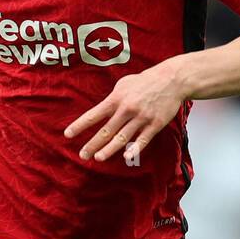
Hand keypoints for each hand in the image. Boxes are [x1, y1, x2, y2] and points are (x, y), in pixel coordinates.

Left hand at [64, 58, 189, 163]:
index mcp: (117, 99)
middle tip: (82, 155)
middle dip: (92, 143)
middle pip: (106, 130)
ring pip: (122, 137)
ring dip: (109, 149)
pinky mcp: (154, 124)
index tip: (67, 135)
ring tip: (98, 158)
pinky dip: (134, 149)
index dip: (80, 125)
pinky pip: (143, 140)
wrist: (172, 80)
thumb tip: (101, 112)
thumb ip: (112, 99)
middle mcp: (127, 109)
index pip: (94, 114)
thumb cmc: (145, 81)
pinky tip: (126, 157)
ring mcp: (141, 118)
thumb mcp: (124, 84)